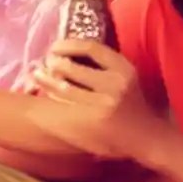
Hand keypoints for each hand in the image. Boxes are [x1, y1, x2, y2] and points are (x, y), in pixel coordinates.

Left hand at [27, 39, 165, 160]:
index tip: (54, 46)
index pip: (91, 47)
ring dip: (46, 79)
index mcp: (124, 68)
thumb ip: (104, 65)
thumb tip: (67, 50)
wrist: (145, 137)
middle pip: (71, 66)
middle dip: (52, 63)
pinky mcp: (95, 119)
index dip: (68, 44)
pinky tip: (46, 93)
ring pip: (64, 86)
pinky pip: (66, 105)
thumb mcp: (125, 78)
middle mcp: (116, 83)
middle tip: (44, 62)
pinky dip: (52, 96)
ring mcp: (105, 102)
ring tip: (37, 75)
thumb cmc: (130, 105)